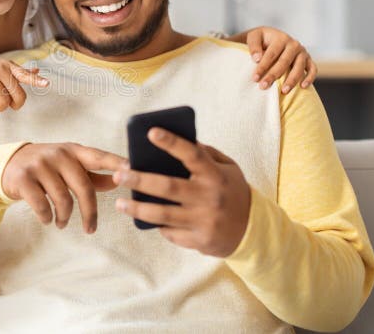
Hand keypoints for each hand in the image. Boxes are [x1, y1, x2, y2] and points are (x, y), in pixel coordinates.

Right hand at [2, 143, 126, 233]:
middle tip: (91, 229)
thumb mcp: (69, 166)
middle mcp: (58, 154)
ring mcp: (40, 165)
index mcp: (74, 151)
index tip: (133, 170)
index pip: (99, 156)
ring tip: (62, 223)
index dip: (116, 163)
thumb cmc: (47, 167)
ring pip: (63, 199)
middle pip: (83, 187)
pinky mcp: (23, 178)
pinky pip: (41, 205)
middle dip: (90, 212)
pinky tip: (47, 219)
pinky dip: (47, 217)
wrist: (9, 164)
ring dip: (65, 217)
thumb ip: (92, 174)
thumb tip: (117, 181)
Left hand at [113, 127, 250, 256]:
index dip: (172, 143)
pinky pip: (170, 232)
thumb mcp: (228, 168)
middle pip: (168, 187)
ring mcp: (204, 221)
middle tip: (119, 174)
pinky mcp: (199, 240)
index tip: (150, 132)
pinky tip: (146, 218)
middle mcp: (210, 197)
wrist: (254, 231)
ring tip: (119, 203)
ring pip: (163, 214)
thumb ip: (205, 154)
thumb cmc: (232, 191)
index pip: (192, 155)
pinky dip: (157, 225)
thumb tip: (175, 141)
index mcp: (216, 175)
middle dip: (140, 180)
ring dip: (137, 209)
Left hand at [245, 27, 316, 93]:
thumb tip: (257, 59)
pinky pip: (313, 69)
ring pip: (299, 67)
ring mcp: (302, 52)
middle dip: (273, 75)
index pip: (271, 54)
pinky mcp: (308, 59)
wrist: (272, 37)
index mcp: (281, 38)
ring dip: (292, 80)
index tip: (255, 78)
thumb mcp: (254, 37)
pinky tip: (302, 87)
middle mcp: (294, 44)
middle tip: (263, 87)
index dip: (263, 66)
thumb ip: (254, 46)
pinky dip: (310, 77)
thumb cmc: (261, 40)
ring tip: (283, 91)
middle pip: (284, 62)